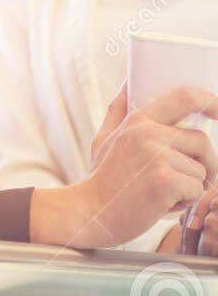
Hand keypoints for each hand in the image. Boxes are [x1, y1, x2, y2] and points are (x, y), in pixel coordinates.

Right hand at [31, 86, 217, 247]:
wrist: (89, 212)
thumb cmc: (102, 179)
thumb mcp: (104, 138)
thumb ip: (118, 110)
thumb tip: (127, 82)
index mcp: (137, 120)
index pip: (185, 98)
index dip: (210, 101)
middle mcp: (147, 133)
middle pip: (202, 141)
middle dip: (202, 164)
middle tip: (183, 179)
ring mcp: (156, 156)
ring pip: (201, 171)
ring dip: (188, 188)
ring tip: (159, 193)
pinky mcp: (165, 180)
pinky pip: (197, 190)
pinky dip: (184, 203)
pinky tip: (160, 205)